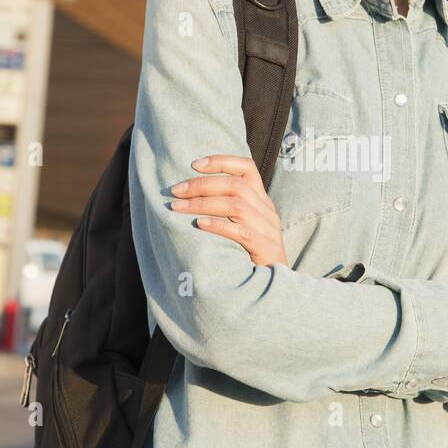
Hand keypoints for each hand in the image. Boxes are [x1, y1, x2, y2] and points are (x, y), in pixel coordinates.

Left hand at [169, 154, 288, 266]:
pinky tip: (199, 225)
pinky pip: (242, 232)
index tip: (194, 164)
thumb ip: (225, 210)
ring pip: (236, 205)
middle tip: (175, 191)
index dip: (221, 161)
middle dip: (202, 184)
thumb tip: (188, 195)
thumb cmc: (249, 256)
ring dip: (203, 204)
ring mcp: (268, 230)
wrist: (272, 287)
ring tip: (178, 207)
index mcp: (261, 201)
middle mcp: (267, 211)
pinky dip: (219, 226)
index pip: (246, 168)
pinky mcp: (266, 249)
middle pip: (236, 185)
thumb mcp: (241, 226)